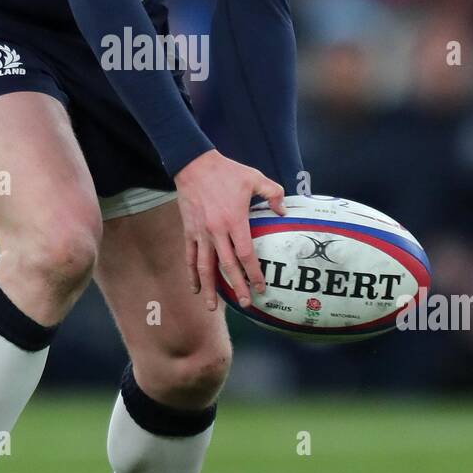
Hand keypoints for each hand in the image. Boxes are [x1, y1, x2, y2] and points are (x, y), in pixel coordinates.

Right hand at [174, 150, 285, 311]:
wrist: (193, 164)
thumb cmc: (226, 171)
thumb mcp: (254, 178)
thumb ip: (273, 193)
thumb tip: (283, 211)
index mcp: (234, 221)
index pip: (246, 254)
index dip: (254, 273)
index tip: (261, 287)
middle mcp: (216, 231)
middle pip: (227, 266)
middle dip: (237, 287)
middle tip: (245, 304)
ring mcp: (201, 233)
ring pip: (205, 267)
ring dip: (209, 288)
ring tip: (211, 308)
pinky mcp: (189, 230)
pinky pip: (190, 256)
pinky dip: (191, 273)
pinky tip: (195, 288)